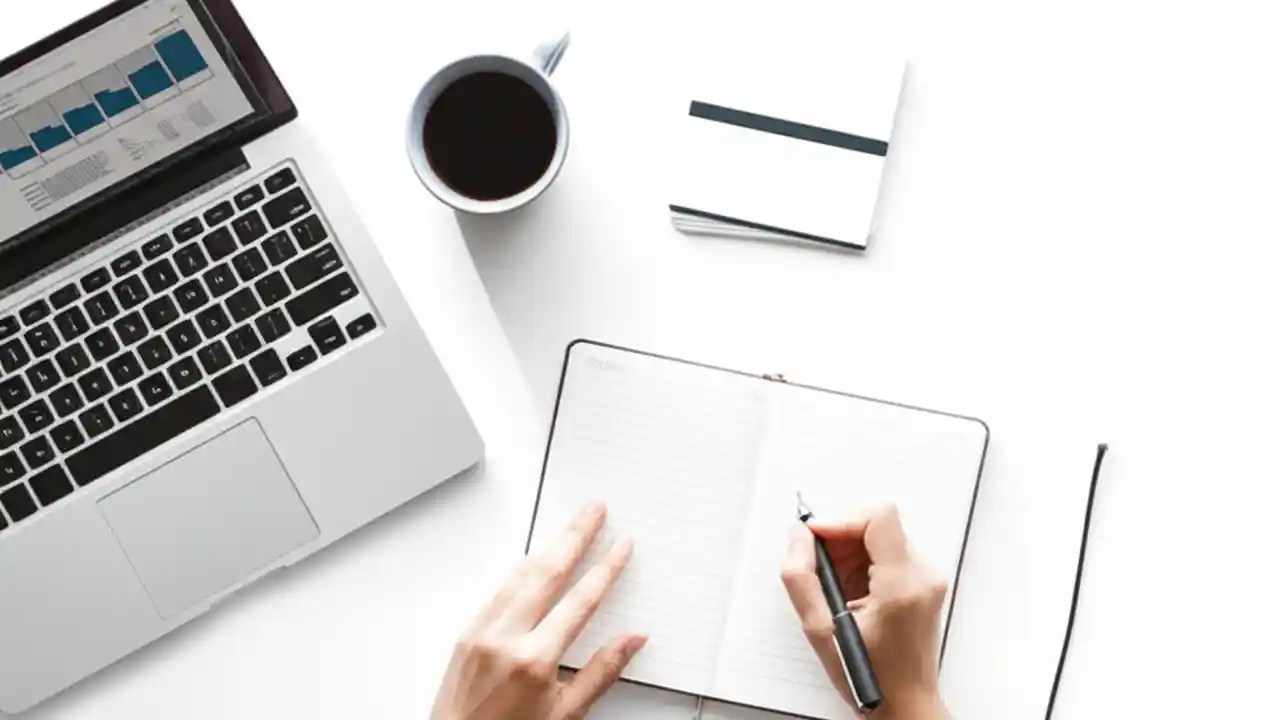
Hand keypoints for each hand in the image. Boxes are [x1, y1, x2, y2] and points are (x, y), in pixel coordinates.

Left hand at [431, 503, 645, 719]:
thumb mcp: (566, 715)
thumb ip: (601, 672)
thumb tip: (632, 640)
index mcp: (535, 660)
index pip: (581, 600)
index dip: (605, 569)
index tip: (621, 546)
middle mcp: (505, 639)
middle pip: (549, 571)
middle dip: (576, 535)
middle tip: (595, 510)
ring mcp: (481, 632)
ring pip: (521, 574)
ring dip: (549, 545)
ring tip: (570, 525)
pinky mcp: (466, 633)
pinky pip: (498, 590)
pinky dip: (521, 569)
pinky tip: (534, 558)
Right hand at [781, 505, 949, 719]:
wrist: (905, 703)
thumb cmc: (870, 677)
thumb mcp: (820, 630)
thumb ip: (801, 577)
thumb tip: (799, 536)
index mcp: (902, 585)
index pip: (879, 516)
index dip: (841, 520)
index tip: (817, 537)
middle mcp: (923, 576)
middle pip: (877, 525)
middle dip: (841, 539)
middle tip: (821, 569)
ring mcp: (927, 579)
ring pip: (881, 537)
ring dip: (850, 554)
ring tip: (837, 589)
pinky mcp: (924, 583)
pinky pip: (887, 554)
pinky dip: (863, 565)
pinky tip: (852, 594)